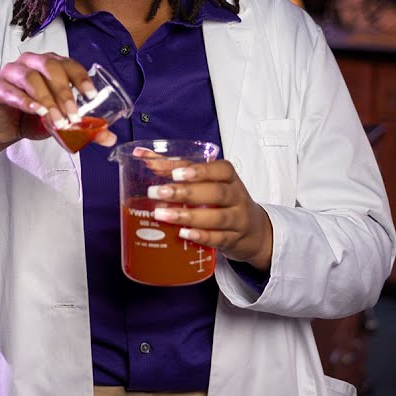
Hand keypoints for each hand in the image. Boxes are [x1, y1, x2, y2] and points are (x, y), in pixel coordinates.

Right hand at [0, 53, 116, 149]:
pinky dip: (26, 102)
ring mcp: (11, 73)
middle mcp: (30, 62)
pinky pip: (12, 91)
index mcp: (49, 65)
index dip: (81, 77)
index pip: (69, 64)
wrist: (3, 129)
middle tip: (73, 114)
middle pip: (50, 67)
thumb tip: (110, 138)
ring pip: (31, 77)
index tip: (91, 95)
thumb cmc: (32, 119)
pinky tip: (36, 112)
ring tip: (56, 119)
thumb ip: (83, 127)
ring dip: (47, 99)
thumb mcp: (60, 122)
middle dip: (64, 91)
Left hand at [145, 157, 273, 271]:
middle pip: (217, 193)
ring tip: (162, 214)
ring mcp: (237, 220)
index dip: (200, 170)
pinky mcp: (233, 240)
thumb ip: (177, 168)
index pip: (221, 170)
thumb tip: (142, 155)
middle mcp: (236, 197)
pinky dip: (201, 236)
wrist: (252, 231)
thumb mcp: (208, 183)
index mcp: (230, 179)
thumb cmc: (222, 201)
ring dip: (188, 216)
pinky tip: (183, 234)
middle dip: (186, 192)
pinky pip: (219, 239)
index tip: (175, 172)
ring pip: (217, 217)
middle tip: (159, 192)